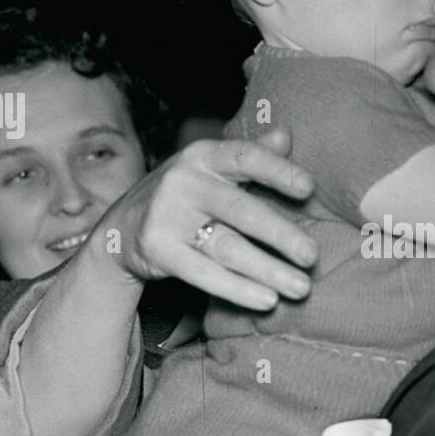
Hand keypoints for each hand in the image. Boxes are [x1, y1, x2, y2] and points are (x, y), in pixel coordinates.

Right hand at [86, 128, 317, 310]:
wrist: (121, 226)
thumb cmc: (186, 196)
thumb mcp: (212, 170)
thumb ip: (250, 156)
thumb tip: (286, 134)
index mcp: (204, 156)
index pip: (245, 157)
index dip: (278, 171)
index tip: (309, 188)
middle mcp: (184, 181)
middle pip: (240, 210)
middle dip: (280, 234)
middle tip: (312, 257)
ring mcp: (167, 216)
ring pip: (227, 247)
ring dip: (267, 270)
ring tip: (300, 288)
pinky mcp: (157, 249)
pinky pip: (204, 274)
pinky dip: (238, 289)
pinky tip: (267, 301)